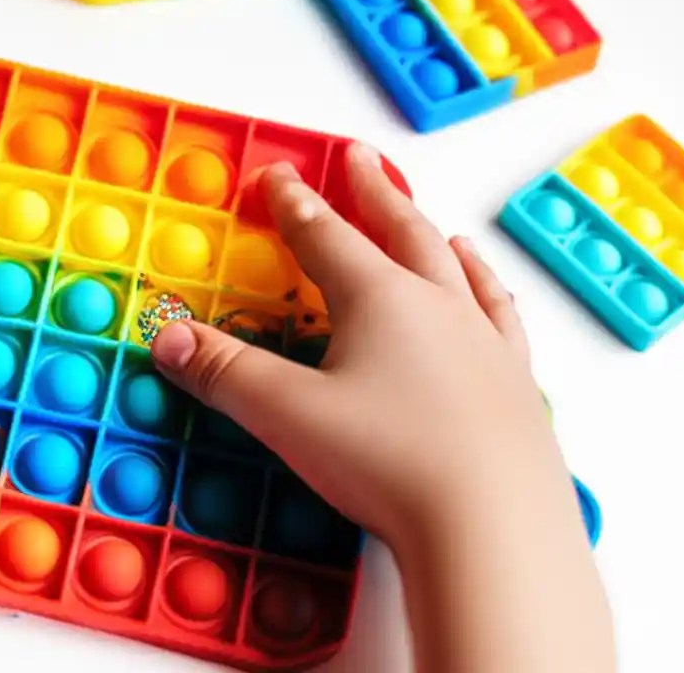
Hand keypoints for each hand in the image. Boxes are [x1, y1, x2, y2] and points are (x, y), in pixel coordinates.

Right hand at [150, 144, 611, 670]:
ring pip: (456, 270)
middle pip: (400, 233)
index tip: (278, 175)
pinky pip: (501, 318)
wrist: (495, 525)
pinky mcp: (515, 385)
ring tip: (429, 221)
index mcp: (380, 300)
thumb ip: (225, 372)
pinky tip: (489, 294)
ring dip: (432, 237)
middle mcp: (439, 306)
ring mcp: (485, 342)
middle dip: (372, 193)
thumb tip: (168, 337)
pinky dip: (488, 292)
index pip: (325, 237)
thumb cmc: (389, 462)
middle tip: (359, 158)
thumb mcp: (287, 416)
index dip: (294, 204)